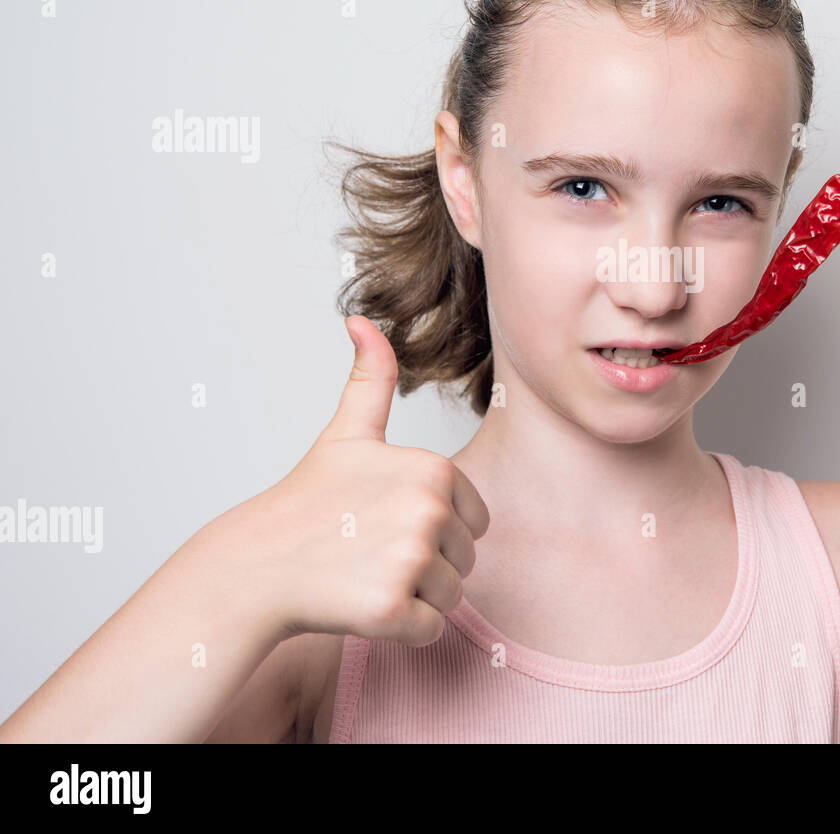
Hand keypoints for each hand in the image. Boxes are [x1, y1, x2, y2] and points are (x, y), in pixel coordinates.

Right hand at [224, 315, 489, 645]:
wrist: (255, 566)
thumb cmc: (307, 503)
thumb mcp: (347, 433)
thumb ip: (371, 378)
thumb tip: (363, 319)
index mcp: (434, 469)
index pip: (475, 522)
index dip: (434, 529)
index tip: (385, 521)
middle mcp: (429, 511)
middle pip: (465, 560)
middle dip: (425, 565)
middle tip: (369, 550)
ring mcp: (410, 560)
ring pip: (450, 596)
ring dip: (413, 596)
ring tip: (363, 574)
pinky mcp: (392, 608)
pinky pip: (429, 631)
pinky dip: (400, 628)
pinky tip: (359, 604)